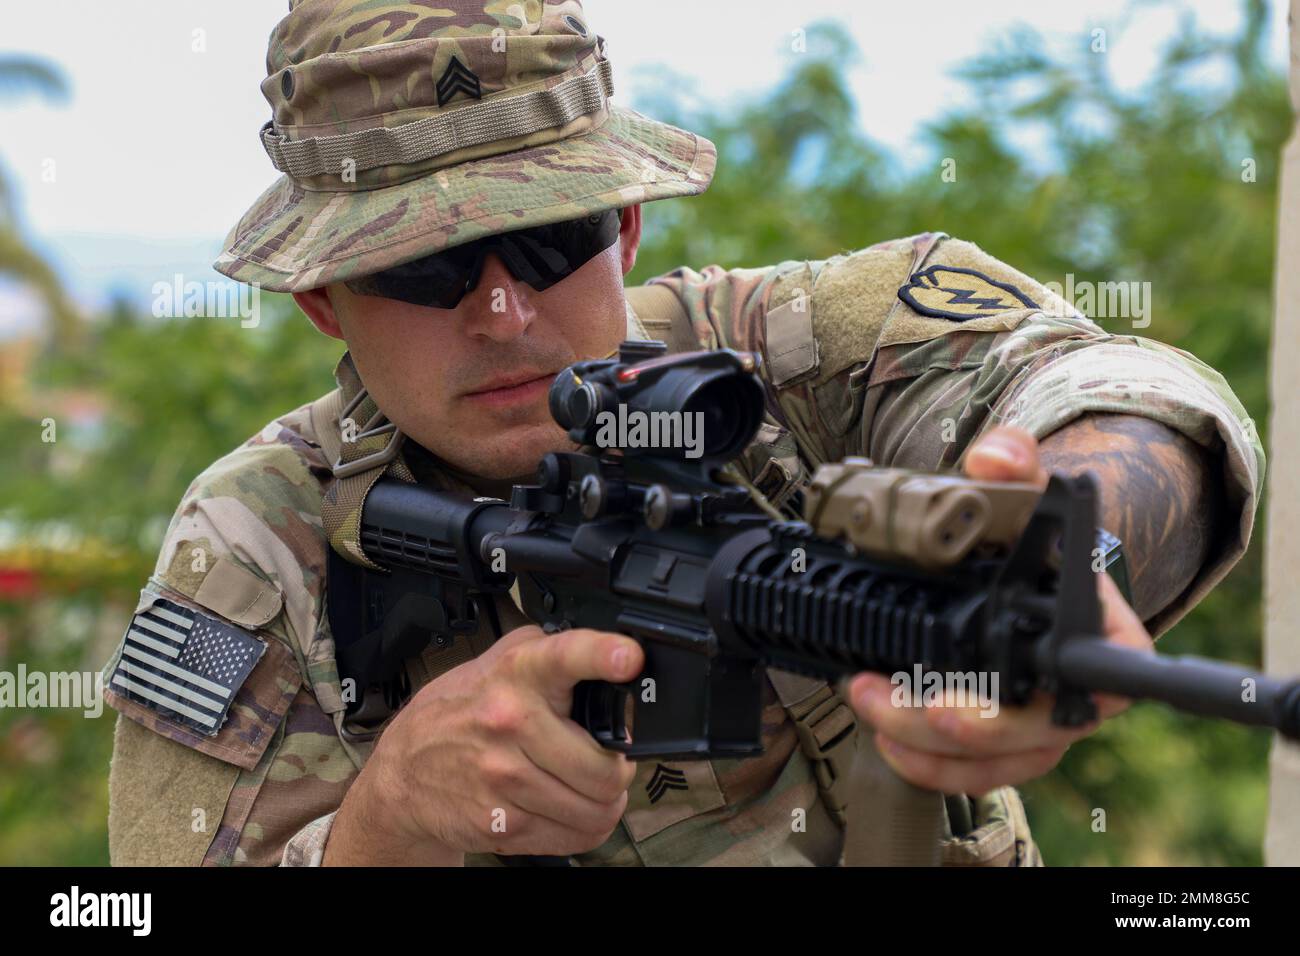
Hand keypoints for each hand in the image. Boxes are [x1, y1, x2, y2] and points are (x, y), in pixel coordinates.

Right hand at [326, 625, 642, 862]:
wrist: (403, 772)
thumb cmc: (458, 712)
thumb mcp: (496, 661)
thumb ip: (551, 648)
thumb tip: (610, 651)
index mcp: (517, 673)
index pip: (565, 656)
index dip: (602, 654)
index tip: (628, 657)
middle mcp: (511, 721)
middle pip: (606, 765)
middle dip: (619, 766)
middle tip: (609, 758)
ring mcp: (505, 778)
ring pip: (598, 808)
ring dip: (606, 800)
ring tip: (591, 785)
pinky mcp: (503, 824)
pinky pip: (578, 836)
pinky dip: (585, 826)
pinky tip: (570, 807)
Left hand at [844, 425, 1154, 794]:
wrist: (1016, 577)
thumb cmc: (1028, 542)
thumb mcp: (1023, 494)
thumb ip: (1013, 467)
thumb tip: (996, 456)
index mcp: (1103, 631)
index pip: (1112, 672)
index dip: (1081, 691)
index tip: (1030, 690)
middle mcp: (1075, 689)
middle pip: (1038, 729)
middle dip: (972, 725)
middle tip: (913, 702)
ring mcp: (1037, 724)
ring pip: (998, 761)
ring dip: (930, 745)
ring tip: (872, 706)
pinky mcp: (998, 744)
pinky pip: (970, 773)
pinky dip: (925, 764)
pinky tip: (884, 738)